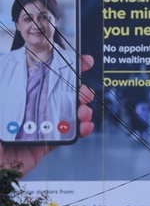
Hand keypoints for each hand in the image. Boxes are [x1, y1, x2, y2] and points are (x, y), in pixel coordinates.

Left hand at [0, 54, 94, 177]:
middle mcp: (24, 108)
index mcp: (12, 96)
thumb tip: (5, 63)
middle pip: (54, 92)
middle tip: (84, 91)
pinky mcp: (42, 145)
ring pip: (63, 112)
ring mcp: (34, 126)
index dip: (57, 66)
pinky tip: (85, 126)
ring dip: (79, 109)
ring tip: (84, 110)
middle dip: (75, 88)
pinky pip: (64, 135)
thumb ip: (2, 88)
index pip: (35, 75)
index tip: (78, 61)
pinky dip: (78, 130)